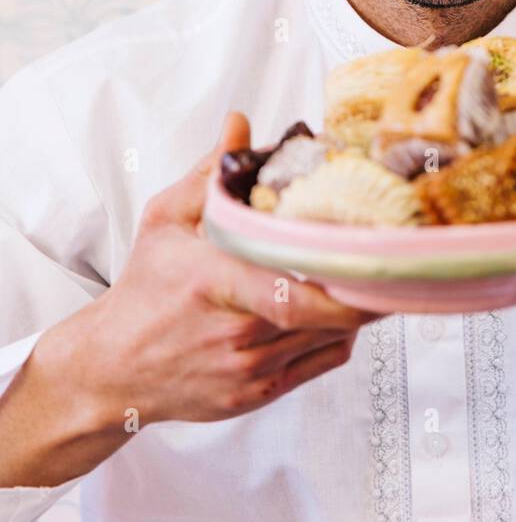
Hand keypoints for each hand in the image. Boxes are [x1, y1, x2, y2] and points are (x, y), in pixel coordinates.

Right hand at [50, 112, 379, 430]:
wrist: (114, 368)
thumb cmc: (145, 290)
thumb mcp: (165, 221)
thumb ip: (209, 175)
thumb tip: (240, 125)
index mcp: (212, 284)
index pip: (288, 296)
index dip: (340, 289)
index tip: (373, 263)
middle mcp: (233, 334)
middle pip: (322, 316)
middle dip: (362, 288)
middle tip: (395, 258)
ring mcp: (247, 372)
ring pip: (328, 339)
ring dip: (353, 308)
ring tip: (369, 273)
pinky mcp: (256, 397)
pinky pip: (319, 364)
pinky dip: (339, 336)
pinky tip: (340, 309)